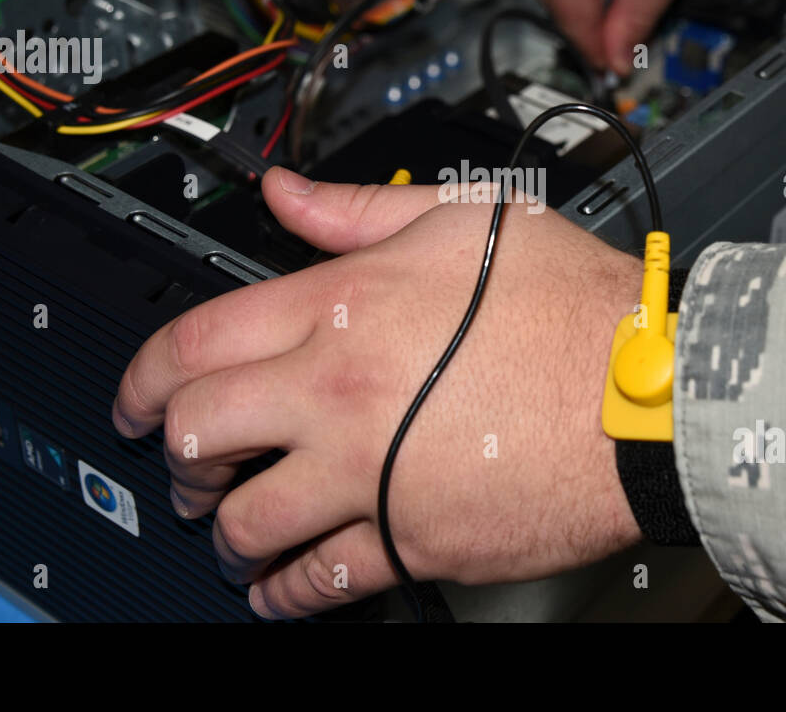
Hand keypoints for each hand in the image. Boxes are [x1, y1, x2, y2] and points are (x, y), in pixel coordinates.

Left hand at [113, 167, 643, 617]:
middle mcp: (338, 394)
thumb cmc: (572, 305)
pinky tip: (280, 587)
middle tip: (182, 460)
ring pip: (245, 521)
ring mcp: (369, 474)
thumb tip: (284, 194)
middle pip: (196, 436)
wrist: (651, 391)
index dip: (141, 375)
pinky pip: (321, 580)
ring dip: (221, 528)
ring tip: (228, 525)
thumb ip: (356, 209)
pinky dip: (285, 590)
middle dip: (173, 452)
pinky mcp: (411, 539)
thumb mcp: (464, 218)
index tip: (134, 395)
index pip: (195, 342)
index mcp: (341, 308)